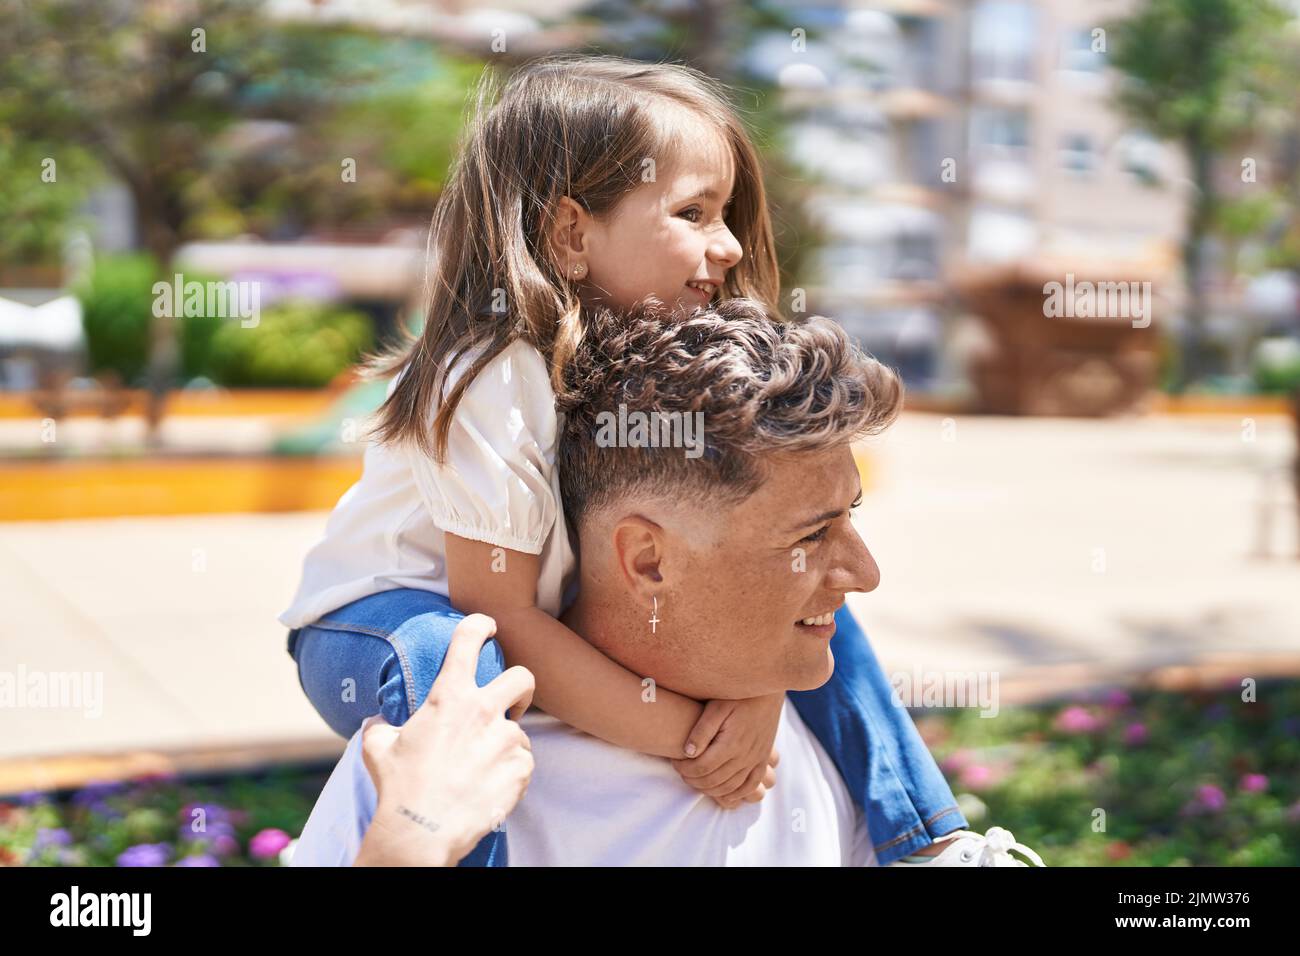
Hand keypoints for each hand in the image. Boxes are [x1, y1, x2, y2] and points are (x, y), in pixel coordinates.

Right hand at [354, 614, 535, 865]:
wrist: (422, 830)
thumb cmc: (399, 787)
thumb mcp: (379, 749)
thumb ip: (380, 727)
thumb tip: (374, 723)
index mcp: (449, 697)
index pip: (469, 641)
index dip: (481, 626)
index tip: (488, 627)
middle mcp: (483, 711)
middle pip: (522, 678)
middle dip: (520, 688)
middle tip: (511, 704)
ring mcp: (506, 739)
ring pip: (520, 731)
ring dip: (506, 745)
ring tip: (483, 768)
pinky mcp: (520, 768)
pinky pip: (524, 763)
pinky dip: (511, 773)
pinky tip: (490, 786)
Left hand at [670, 693, 783, 808]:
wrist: (768, 690)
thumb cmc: (738, 695)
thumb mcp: (716, 706)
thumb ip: (702, 730)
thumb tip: (687, 753)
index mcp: (732, 743)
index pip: (702, 768)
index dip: (684, 769)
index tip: (675, 761)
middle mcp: (745, 756)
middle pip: (714, 781)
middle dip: (693, 780)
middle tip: (681, 771)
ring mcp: (756, 760)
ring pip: (730, 788)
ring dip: (710, 790)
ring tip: (696, 779)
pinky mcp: (763, 760)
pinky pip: (751, 786)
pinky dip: (735, 795)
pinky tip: (722, 793)